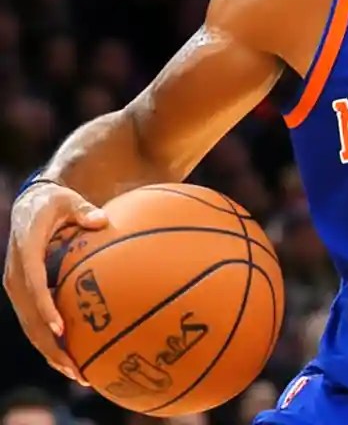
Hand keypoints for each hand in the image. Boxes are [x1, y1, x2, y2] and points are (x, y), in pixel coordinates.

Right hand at [4, 181, 108, 384]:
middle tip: (75, 368)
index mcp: (26, 252)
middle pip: (29, 317)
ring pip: (30, 327)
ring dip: (51, 352)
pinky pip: (36, 323)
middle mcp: (16, 275)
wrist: (28, 205)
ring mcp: (18, 287)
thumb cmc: (54, 203)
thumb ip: (84, 211)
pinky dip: (52, 342)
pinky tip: (74, 360)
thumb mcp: (67, 201)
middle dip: (49, 346)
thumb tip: (102, 220)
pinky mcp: (24, 295)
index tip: (60, 329)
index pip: (32, 285)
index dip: (44, 308)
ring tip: (78, 375)